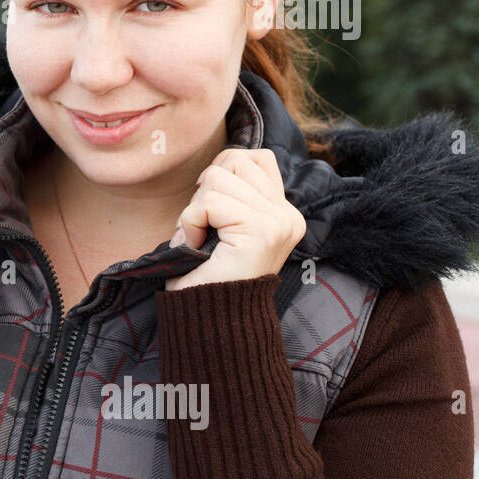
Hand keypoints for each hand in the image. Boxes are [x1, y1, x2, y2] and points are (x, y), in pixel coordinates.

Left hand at [164, 148, 305, 290]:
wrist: (212, 320)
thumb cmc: (209, 275)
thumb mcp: (224, 225)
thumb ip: (231, 193)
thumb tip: (216, 165)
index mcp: (283, 212)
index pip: (258, 159)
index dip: (224, 171)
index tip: (209, 205)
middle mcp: (287, 215)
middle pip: (235, 162)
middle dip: (206, 190)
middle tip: (203, 226)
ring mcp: (278, 221)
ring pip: (219, 177)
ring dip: (196, 207)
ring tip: (201, 237)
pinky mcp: (261, 230)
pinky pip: (210, 202)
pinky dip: (191, 221)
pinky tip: (196, 244)